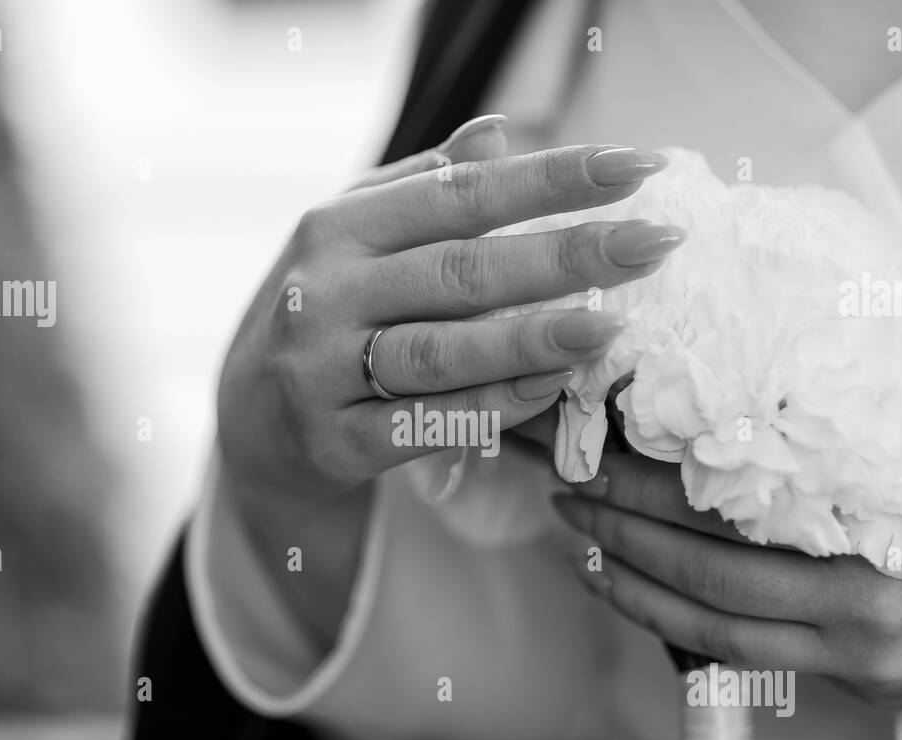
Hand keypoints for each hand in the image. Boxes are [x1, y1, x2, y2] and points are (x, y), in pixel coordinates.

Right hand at [212, 116, 684, 640]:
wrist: (249, 421)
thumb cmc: (323, 313)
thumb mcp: (354, 238)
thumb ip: (421, 188)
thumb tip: (499, 133)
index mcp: (336, 227)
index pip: (459, 194)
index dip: (550, 180)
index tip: (636, 168)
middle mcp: (324, 293)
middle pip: (460, 271)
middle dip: (564, 255)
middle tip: (652, 244)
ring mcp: (323, 371)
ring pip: (441, 351)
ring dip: (531, 338)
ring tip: (610, 324)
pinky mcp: (335, 443)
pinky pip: (426, 424)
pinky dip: (491, 405)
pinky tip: (552, 387)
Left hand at [551, 453, 901, 709]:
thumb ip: (825, 454)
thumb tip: (712, 412)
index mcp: (876, 518)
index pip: (744, 497)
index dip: (665, 479)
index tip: (606, 449)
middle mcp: (859, 591)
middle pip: (714, 559)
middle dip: (630, 522)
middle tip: (574, 488)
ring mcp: (847, 647)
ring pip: (711, 615)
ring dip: (632, 575)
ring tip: (582, 537)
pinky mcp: (837, 679)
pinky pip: (731, 652)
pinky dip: (664, 618)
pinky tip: (622, 587)